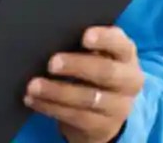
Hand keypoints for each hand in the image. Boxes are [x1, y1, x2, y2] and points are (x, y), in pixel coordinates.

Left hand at [24, 27, 144, 142]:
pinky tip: (33, 99)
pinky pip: (75, 117)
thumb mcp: (97, 54)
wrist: (106, 111)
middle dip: (77, 66)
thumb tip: (53, 35)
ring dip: (57, 91)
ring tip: (34, 85)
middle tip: (52, 63)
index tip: (85, 37)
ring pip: (88, 98)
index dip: (104, 39)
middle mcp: (129, 81)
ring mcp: (119, 107)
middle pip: (106, 72)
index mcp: (126, 55)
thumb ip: (84, 45)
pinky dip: (50, 107)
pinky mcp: (103, 126)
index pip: (121, 44)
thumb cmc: (95, 68)